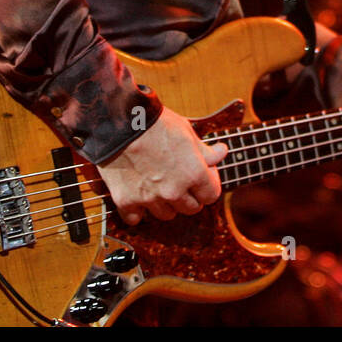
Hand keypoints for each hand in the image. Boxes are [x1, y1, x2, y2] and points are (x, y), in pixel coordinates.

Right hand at [96, 107, 226, 224]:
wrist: (120, 122)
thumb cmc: (156, 123)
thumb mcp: (186, 131)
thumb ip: (205, 150)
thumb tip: (221, 153)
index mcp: (194, 174)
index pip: (212, 195)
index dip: (208, 185)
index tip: (202, 176)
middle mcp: (174, 191)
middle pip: (191, 209)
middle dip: (190, 196)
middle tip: (182, 181)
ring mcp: (150, 199)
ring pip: (166, 215)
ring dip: (166, 204)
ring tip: (160, 186)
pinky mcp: (126, 201)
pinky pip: (136, 218)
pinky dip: (137, 211)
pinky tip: (139, 197)